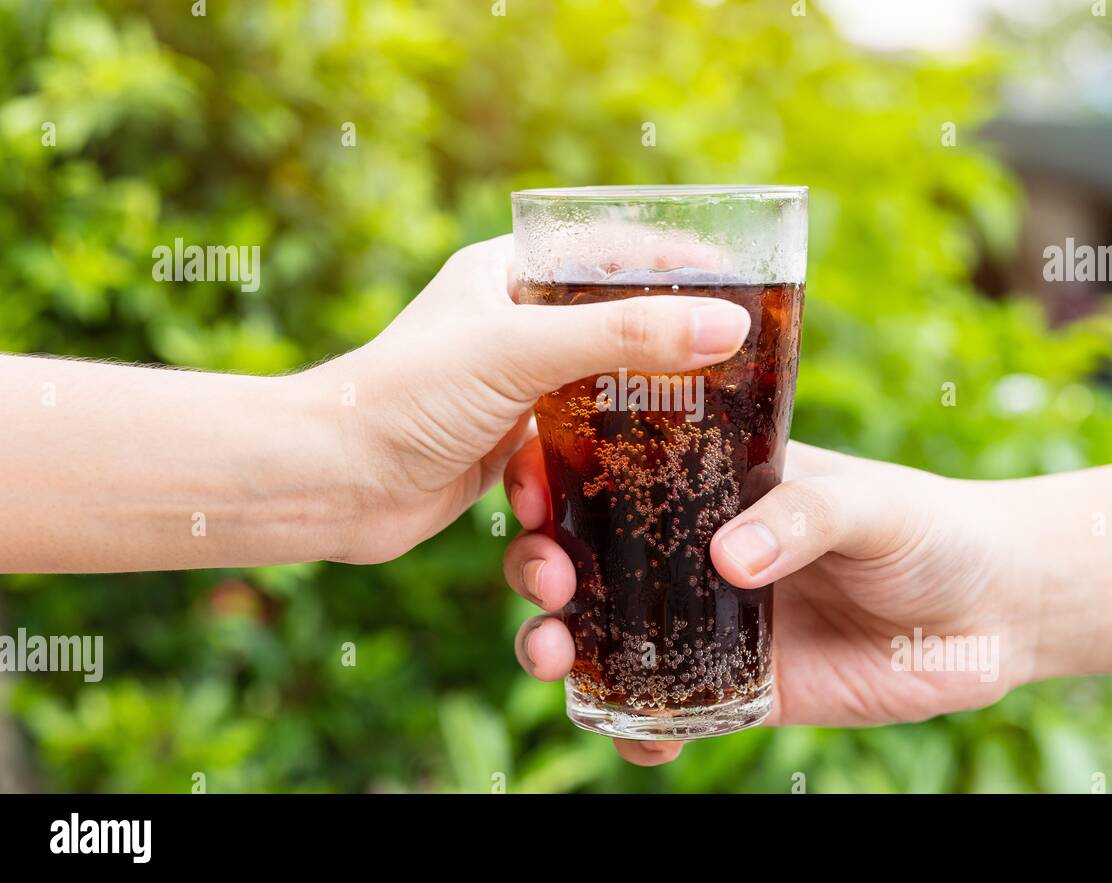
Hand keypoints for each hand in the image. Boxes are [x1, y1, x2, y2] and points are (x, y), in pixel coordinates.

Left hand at [305, 235, 753, 563]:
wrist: (330, 485)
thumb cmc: (405, 397)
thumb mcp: (521, 352)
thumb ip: (624, 335)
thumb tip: (726, 325)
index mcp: (506, 272)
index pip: (609, 249)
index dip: (676, 260)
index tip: (741, 281)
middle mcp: (511, 324)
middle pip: (613, 325)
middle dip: (667, 351)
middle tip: (733, 368)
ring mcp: (510, 388)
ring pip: (598, 396)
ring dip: (631, 423)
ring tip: (690, 437)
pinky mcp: (506, 445)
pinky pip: (573, 453)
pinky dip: (595, 473)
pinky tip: (623, 494)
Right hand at [502, 439, 1040, 764]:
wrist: (993, 610)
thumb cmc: (931, 528)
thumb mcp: (872, 504)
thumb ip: (806, 517)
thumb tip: (728, 561)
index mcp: (714, 483)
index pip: (615, 472)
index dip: (555, 479)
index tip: (528, 492)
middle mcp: (696, 549)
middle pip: (588, 557)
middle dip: (542, 570)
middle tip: (547, 586)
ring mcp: (713, 621)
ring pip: (610, 636)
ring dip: (565, 649)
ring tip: (556, 662)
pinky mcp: (743, 687)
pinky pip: (671, 710)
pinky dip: (642, 728)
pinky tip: (645, 738)